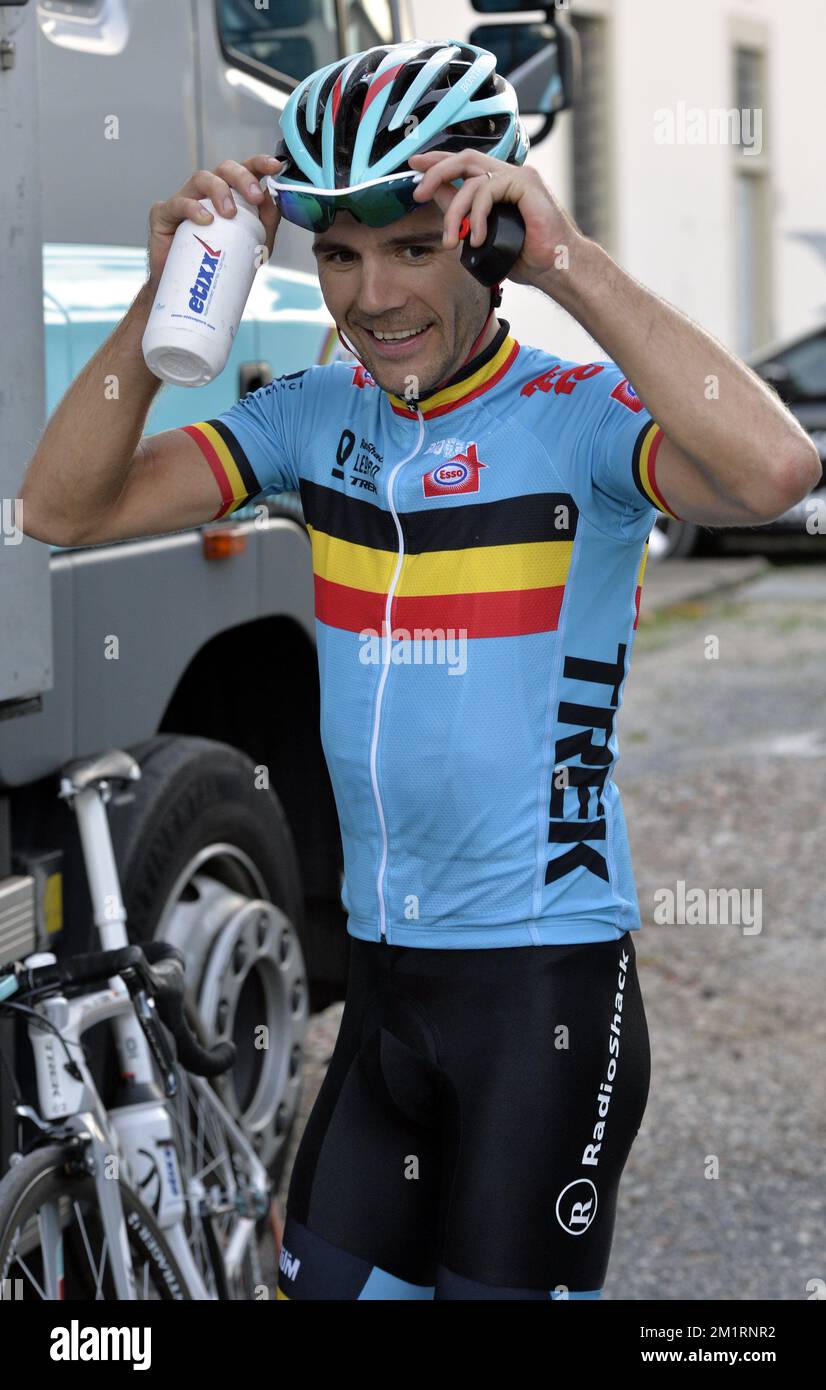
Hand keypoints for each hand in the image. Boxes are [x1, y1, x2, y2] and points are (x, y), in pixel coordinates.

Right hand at [146, 155, 285, 290]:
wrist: (187, 291)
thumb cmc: (217, 264)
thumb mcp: (251, 246)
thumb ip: (265, 224)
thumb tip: (273, 201)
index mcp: (227, 194)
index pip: (243, 170)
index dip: (258, 163)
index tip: (274, 166)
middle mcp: (205, 192)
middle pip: (223, 170)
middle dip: (242, 178)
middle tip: (255, 197)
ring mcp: (184, 200)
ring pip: (201, 178)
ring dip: (219, 190)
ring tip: (230, 213)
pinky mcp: (163, 214)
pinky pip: (177, 204)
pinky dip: (192, 208)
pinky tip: (205, 220)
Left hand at [408, 148, 578, 289]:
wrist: (555, 266)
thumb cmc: (527, 255)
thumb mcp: (482, 232)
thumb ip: (463, 212)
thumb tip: (437, 197)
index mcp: (499, 184)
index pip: (463, 165)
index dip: (438, 162)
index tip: (415, 165)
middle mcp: (508, 175)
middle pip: (464, 159)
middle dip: (436, 172)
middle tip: (418, 192)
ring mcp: (518, 176)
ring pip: (472, 180)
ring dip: (454, 211)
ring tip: (452, 240)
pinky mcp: (526, 183)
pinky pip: (488, 190)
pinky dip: (477, 215)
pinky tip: (478, 237)